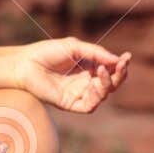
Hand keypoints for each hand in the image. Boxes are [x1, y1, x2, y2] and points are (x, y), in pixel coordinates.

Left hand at [14, 37, 129, 112]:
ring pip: (104, 94)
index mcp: (88, 67)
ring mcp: (79, 93)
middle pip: (112, 83)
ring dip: (108, 83)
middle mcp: (86, 82)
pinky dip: (97, 96)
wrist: (26, 64)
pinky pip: (90, 105)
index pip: (111, 70)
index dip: (121, 65)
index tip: (127, 57)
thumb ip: (97, 53)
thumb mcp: (76, 47)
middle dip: (119, 75)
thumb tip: (118, 60)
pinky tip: (94, 84)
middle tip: (122, 65)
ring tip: (101, 71)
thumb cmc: (47, 52)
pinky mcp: (70, 104)